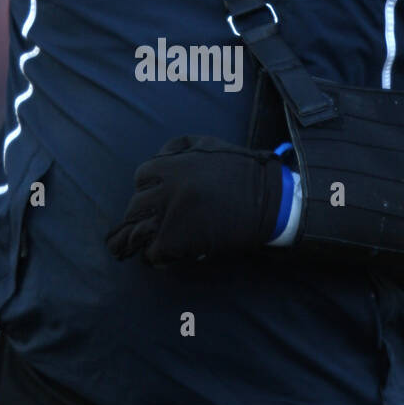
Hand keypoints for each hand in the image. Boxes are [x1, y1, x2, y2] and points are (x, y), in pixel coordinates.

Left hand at [106, 135, 283, 265]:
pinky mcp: (176, 239)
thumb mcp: (206, 145)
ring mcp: (169, 215)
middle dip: (142, 218)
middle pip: (135, 207)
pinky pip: (154, 253)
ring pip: (138, 232)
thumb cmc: (241, 172)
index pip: (140, 179)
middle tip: (149, 228)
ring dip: (141, 242)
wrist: (269, 201)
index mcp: (169, 166)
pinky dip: (157, 258)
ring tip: (147, 248)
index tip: (158, 201)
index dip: (148, 190)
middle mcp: (164, 188)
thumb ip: (176, 149)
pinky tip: (165, 259)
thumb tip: (156, 162)